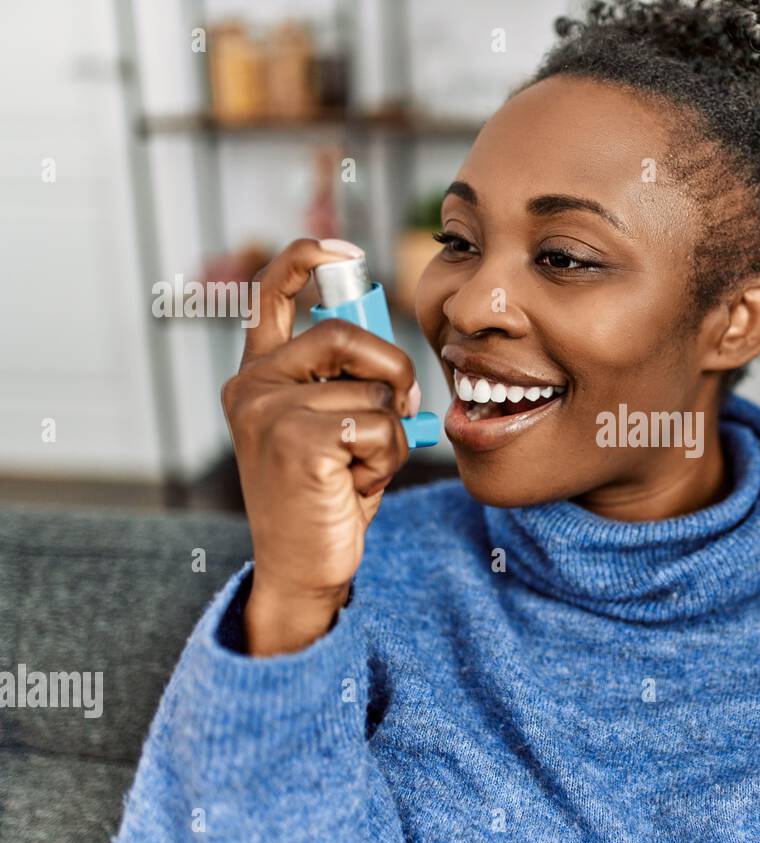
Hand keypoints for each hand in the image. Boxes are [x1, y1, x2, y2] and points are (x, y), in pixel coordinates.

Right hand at [220, 238, 418, 655]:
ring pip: (376, 391)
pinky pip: (379, 427)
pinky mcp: (295, 441)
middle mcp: (253, 386)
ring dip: (390, 435)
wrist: (305, 568)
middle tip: (399, 411)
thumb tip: (398, 367)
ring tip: (359, 469)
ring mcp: (268, 411)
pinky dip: (387, 459)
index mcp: (259, 375)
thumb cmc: (329, 497)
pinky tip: (357, 485)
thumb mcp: (337, 429)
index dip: (307, 260)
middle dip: (393, 372)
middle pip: (348, 335)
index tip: (343, 249)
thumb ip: (351, 385)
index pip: (271, 295)